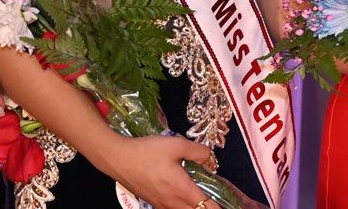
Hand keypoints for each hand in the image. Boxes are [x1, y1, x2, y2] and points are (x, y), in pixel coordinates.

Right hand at [86, 131, 216, 208]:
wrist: (117, 158)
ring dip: (194, 208)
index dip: (218, 208)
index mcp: (181, 189)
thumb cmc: (147, 151)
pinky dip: (183, 206)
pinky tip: (184, 197)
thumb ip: (199, 152)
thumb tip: (209, 158)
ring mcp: (161, 205)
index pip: (206, 207)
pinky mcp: (153, 202)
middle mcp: (172, 202)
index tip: (230, 205)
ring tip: (202, 199)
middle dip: (208, 208)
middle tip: (217, 201)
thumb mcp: (177, 144)